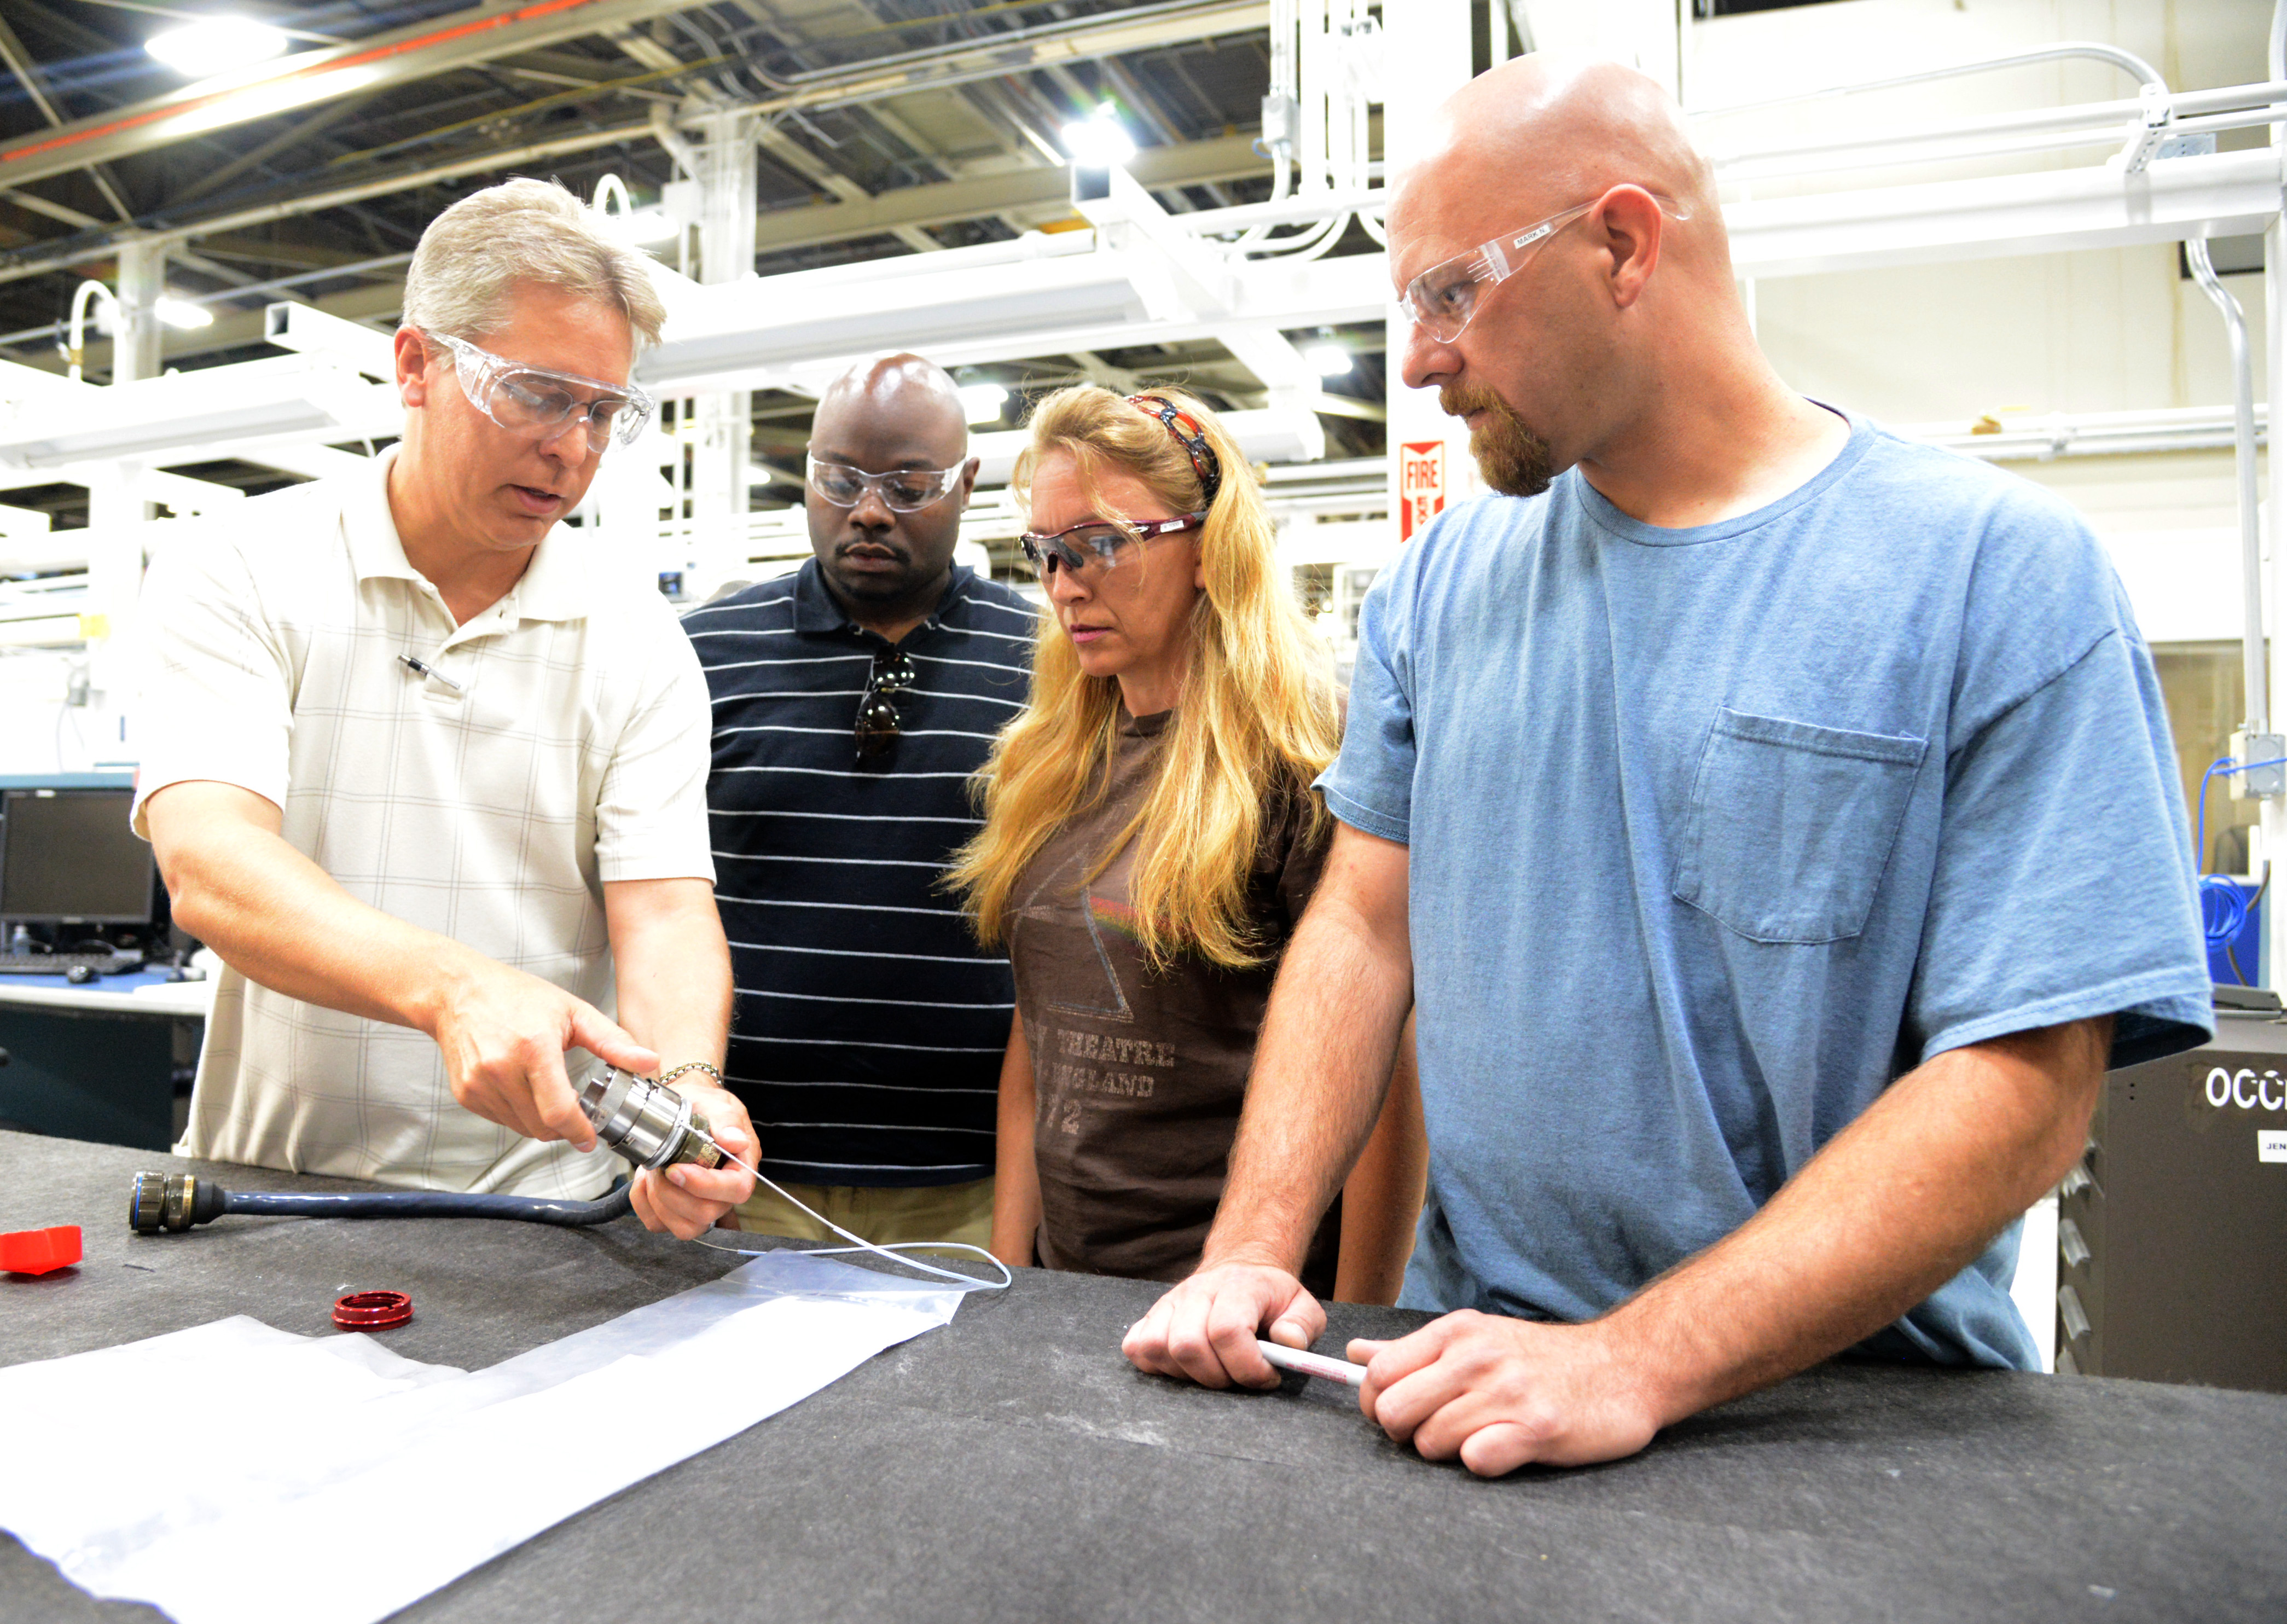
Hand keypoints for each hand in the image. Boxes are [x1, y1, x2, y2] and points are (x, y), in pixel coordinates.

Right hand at [428, 958, 657, 1151]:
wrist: (458, 992)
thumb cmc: (517, 997)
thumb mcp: (573, 1011)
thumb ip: (612, 1041)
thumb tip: (650, 1061)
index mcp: (534, 1048)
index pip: (558, 1110)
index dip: (578, 1131)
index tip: (590, 1138)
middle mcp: (501, 1068)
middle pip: (541, 1126)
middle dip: (563, 1128)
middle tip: (576, 1113)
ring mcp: (479, 1083)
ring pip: (521, 1128)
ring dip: (541, 1123)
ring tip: (548, 1094)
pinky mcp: (466, 1093)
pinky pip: (501, 1120)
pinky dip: (518, 1114)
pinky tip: (524, 1089)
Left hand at [629, 1083, 758, 1239]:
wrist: (682, 1108)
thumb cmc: (704, 1108)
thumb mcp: (718, 1104)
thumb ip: (727, 1121)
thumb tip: (736, 1141)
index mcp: (742, 1168)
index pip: (736, 1191)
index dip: (704, 1185)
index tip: (676, 1168)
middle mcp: (724, 1194)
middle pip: (705, 1214)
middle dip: (674, 1192)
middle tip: (661, 1164)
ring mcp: (700, 1206)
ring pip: (683, 1228)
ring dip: (659, 1199)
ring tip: (655, 1169)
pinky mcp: (675, 1213)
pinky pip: (656, 1224)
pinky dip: (643, 1202)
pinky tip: (646, 1178)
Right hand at [1122, 1260, 1325, 1388]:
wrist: (1241, 1272)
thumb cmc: (1271, 1299)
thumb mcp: (1302, 1306)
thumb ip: (1302, 1325)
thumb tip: (1287, 1343)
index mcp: (1238, 1286)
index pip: (1226, 1330)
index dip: (1246, 1366)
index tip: (1266, 1376)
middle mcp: (1197, 1290)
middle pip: (1187, 1345)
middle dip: (1216, 1377)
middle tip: (1237, 1377)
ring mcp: (1169, 1303)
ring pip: (1156, 1348)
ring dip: (1186, 1374)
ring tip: (1213, 1370)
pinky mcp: (1150, 1316)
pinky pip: (1136, 1348)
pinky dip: (1156, 1366)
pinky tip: (1184, 1366)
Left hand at [1348, 1310, 1663, 1475]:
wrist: (1625, 1366)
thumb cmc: (1542, 1358)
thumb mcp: (1475, 1337)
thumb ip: (1413, 1350)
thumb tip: (1356, 1353)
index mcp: (1455, 1333)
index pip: (1378, 1374)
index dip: (1376, 1404)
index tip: (1400, 1414)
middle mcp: (1477, 1357)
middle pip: (1393, 1412)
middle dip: (1405, 1434)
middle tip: (1436, 1432)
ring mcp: (1508, 1392)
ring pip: (1431, 1442)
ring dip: (1449, 1452)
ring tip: (1482, 1436)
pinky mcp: (1538, 1428)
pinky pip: (1477, 1461)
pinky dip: (1484, 1463)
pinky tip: (1506, 1448)